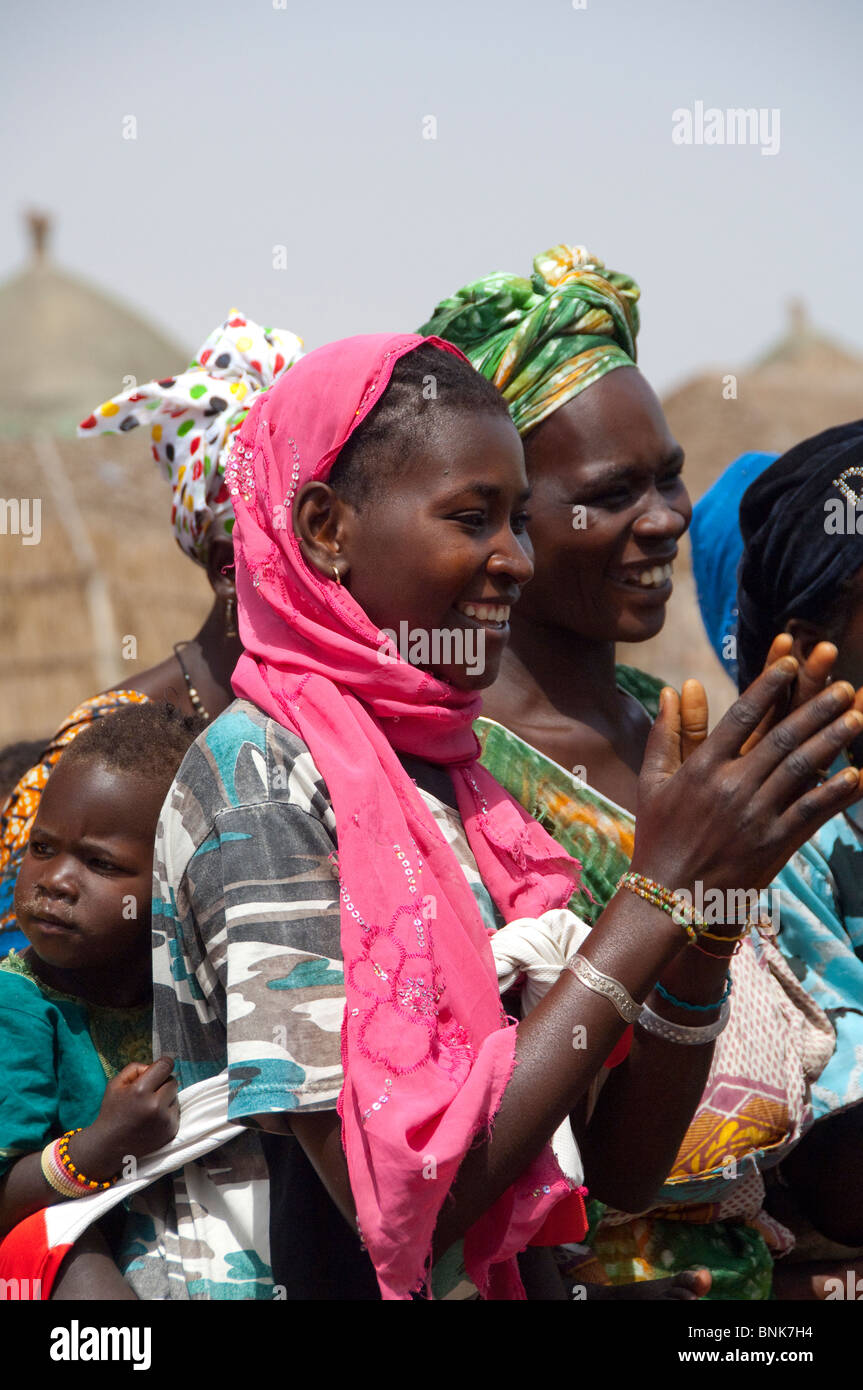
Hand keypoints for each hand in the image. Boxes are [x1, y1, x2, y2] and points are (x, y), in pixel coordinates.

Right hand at [73, 1056, 179, 1177]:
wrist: (110, 1147)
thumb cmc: (112, 1112)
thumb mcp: (116, 1084)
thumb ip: (135, 1068)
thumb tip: (154, 1066)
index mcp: (140, 1091)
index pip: (165, 1066)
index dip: (164, 1064)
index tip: (161, 1067)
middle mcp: (155, 1106)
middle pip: (172, 1081)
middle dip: (163, 1082)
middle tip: (149, 1091)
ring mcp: (165, 1120)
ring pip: (175, 1097)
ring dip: (165, 1098)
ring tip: (148, 1108)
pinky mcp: (171, 1131)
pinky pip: (176, 1112)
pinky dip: (167, 1112)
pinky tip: (152, 1119)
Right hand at [632, 657, 862, 894]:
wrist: (668, 898)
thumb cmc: (657, 837)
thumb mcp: (652, 782)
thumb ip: (666, 734)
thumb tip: (673, 690)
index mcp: (701, 768)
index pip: (742, 715)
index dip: (769, 686)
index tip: (791, 662)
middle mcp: (730, 786)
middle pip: (781, 737)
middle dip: (815, 708)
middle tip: (842, 686)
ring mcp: (754, 816)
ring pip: (800, 769)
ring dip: (831, 740)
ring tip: (855, 717)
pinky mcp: (773, 844)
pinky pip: (810, 811)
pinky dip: (834, 792)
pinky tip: (855, 774)